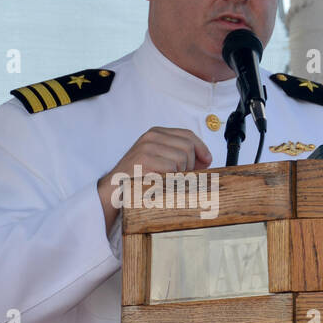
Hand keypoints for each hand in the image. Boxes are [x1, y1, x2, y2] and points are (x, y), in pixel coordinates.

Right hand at [96, 127, 212, 234]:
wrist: (115, 189)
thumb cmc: (140, 177)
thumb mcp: (159, 159)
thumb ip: (180, 155)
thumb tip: (206, 159)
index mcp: (156, 133)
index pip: (187, 134)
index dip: (201, 148)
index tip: (207, 161)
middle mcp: (152, 136)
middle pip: (188, 147)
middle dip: (191, 165)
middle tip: (184, 177)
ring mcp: (147, 147)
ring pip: (182, 158)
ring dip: (181, 174)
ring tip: (169, 181)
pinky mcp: (145, 159)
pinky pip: (172, 168)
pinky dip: (172, 179)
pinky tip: (163, 183)